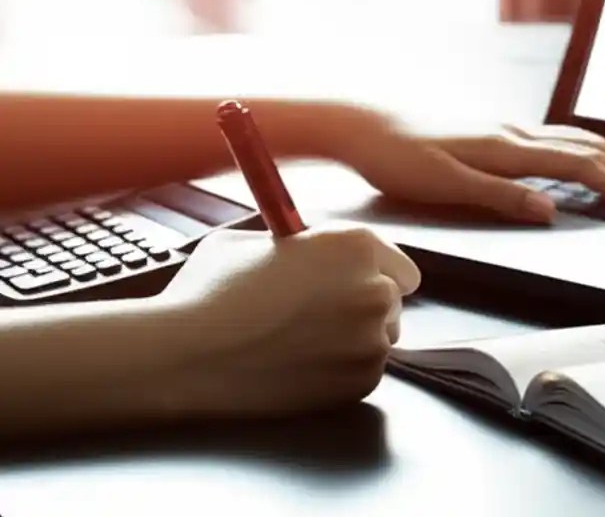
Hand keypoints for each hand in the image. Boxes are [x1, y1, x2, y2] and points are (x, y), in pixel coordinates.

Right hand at [160, 222, 420, 417]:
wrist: (187, 354)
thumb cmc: (210, 292)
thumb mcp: (251, 243)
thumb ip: (295, 245)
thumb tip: (305, 249)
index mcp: (354, 246)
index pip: (397, 265)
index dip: (374, 275)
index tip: (357, 285)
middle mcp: (374, 290)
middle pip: (391, 302)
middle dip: (361, 307)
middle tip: (319, 316)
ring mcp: (371, 340)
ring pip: (379, 339)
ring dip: (353, 340)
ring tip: (302, 343)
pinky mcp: (360, 382)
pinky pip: (364, 373)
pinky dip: (341, 372)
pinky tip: (300, 366)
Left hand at [335, 115, 604, 223]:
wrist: (363, 122)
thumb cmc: (396, 155)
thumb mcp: (443, 184)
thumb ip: (499, 196)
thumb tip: (552, 209)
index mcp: (508, 147)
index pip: (582, 168)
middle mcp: (517, 133)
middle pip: (596, 151)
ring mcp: (511, 130)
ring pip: (583, 142)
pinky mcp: (501, 133)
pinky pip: (564, 141)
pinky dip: (596, 154)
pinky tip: (599, 163)